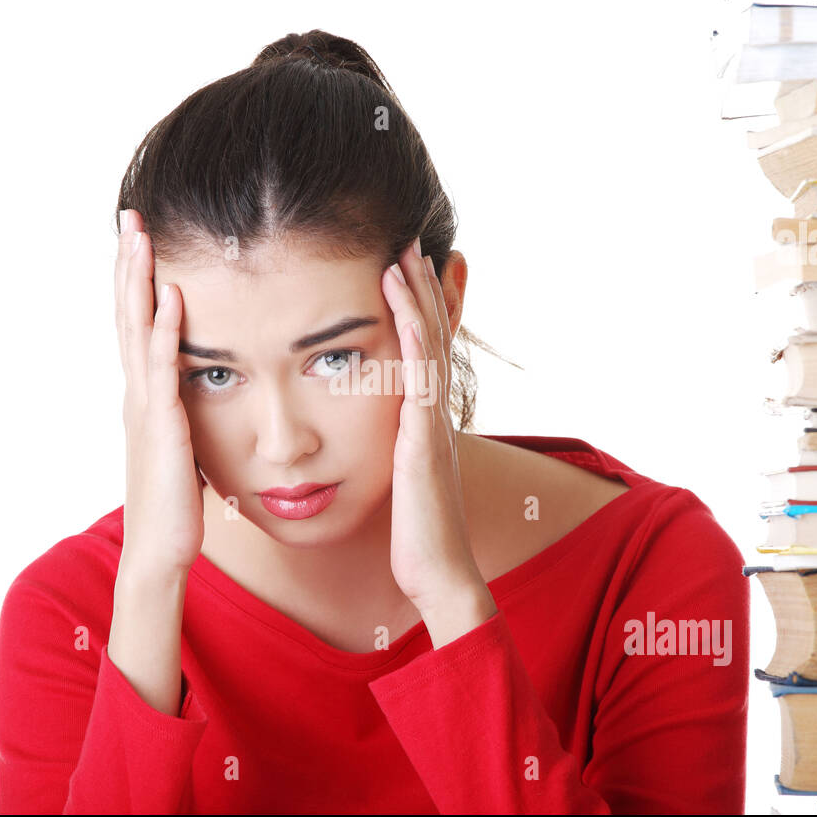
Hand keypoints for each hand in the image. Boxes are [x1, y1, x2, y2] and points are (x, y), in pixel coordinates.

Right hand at [114, 209, 204, 584]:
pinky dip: (166, 331)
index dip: (136, 280)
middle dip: (129, 263)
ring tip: (141, 235)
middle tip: (129, 215)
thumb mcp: (182, 447)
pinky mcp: (163, 428)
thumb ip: (183, 414)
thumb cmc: (177, 505)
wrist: (160, 551)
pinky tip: (174, 298)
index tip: (139, 236)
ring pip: (138, 331)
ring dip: (140, 281)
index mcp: (145, 396)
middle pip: (128, 314)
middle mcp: (138, 394)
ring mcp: (146, 408)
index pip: (137, 325)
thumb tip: (197, 395)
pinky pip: (164, 370)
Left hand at [381, 239, 496, 643]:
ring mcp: (431, 422)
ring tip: (403, 252)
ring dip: (415, 295)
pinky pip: (417, 369)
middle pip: (429, 336)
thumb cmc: (415, 538)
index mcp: (423, 424)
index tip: (400, 271)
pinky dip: (409, 327)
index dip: (414, 311)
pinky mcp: (423, 435)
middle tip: (408, 241)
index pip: (419, 354)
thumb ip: (394, 458)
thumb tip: (378, 446)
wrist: (438, 574)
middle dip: (419, 288)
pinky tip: (396, 296)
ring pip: (426, 343)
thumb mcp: (400, 486)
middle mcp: (432, 414)